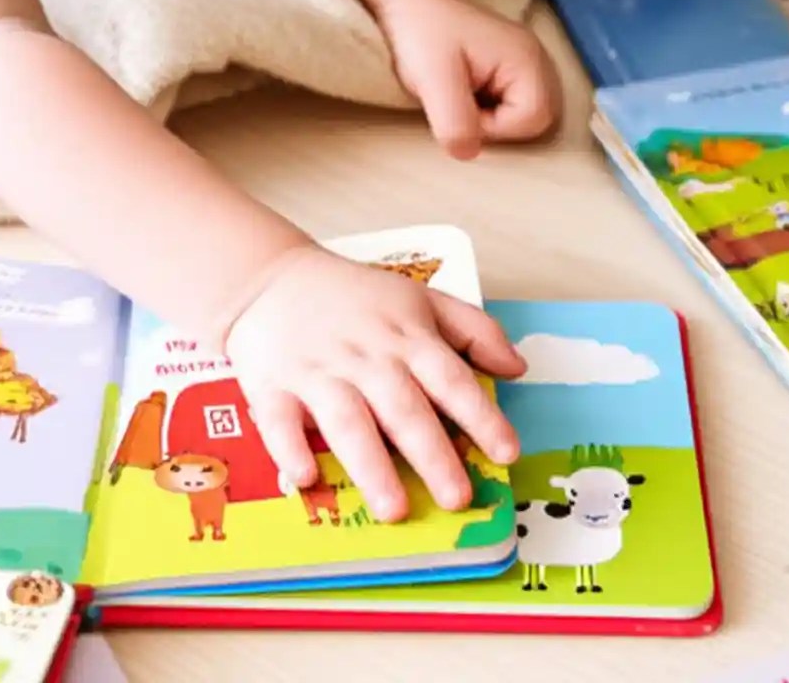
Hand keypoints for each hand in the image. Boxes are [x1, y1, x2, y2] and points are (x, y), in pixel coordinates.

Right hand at [223, 244, 525, 521]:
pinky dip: (291, 449)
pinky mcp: (273, 387)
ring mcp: (318, 374)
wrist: (271, 279)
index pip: (451, 380)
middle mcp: (367, 358)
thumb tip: (517, 368)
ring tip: (394, 509)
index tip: (506, 453)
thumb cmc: (355, 298)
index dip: (482, 417)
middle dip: (433, 456)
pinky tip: (307, 478)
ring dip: (371, 467)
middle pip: (404, 410)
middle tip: (457, 499)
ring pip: (348, 422)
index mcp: (407, 338)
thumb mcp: (422, 299)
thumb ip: (474, 331)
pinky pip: (280, 422)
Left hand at [366, 0, 561, 159]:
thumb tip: (468, 153)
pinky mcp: (515, 74)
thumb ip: (454, 121)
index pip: (532, 119)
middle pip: (536, 122)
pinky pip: (514, 109)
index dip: (494, 128)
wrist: (415, 6)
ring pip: (525, 118)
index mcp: (526, 60)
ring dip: (493, 120)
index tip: (461, 108)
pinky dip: (490, 112)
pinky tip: (470, 95)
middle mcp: (537, 62)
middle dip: (495, 126)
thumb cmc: (423, 34)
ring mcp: (529, 67)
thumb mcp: (433, 80)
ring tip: (466, 97)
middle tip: (463, 104)